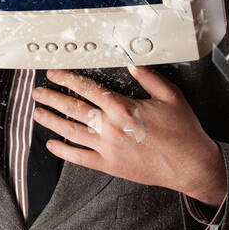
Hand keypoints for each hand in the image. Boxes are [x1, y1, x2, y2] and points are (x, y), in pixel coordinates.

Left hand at [31, 66, 227, 205]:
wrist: (190, 165)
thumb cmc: (183, 132)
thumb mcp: (171, 97)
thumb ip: (149, 78)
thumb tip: (132, 64)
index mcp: (124, 108)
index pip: (88, 89)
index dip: (67, 79)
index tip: (55, 74)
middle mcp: (111, 128)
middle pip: (74, 109)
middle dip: (52, 98)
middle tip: (39, 93)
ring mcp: (108, 148)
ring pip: (72, 132)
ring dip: (52, 122)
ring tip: (38, 114)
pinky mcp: (110, 165)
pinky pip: (80, 158)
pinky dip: (64, 152)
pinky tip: (53, 145)